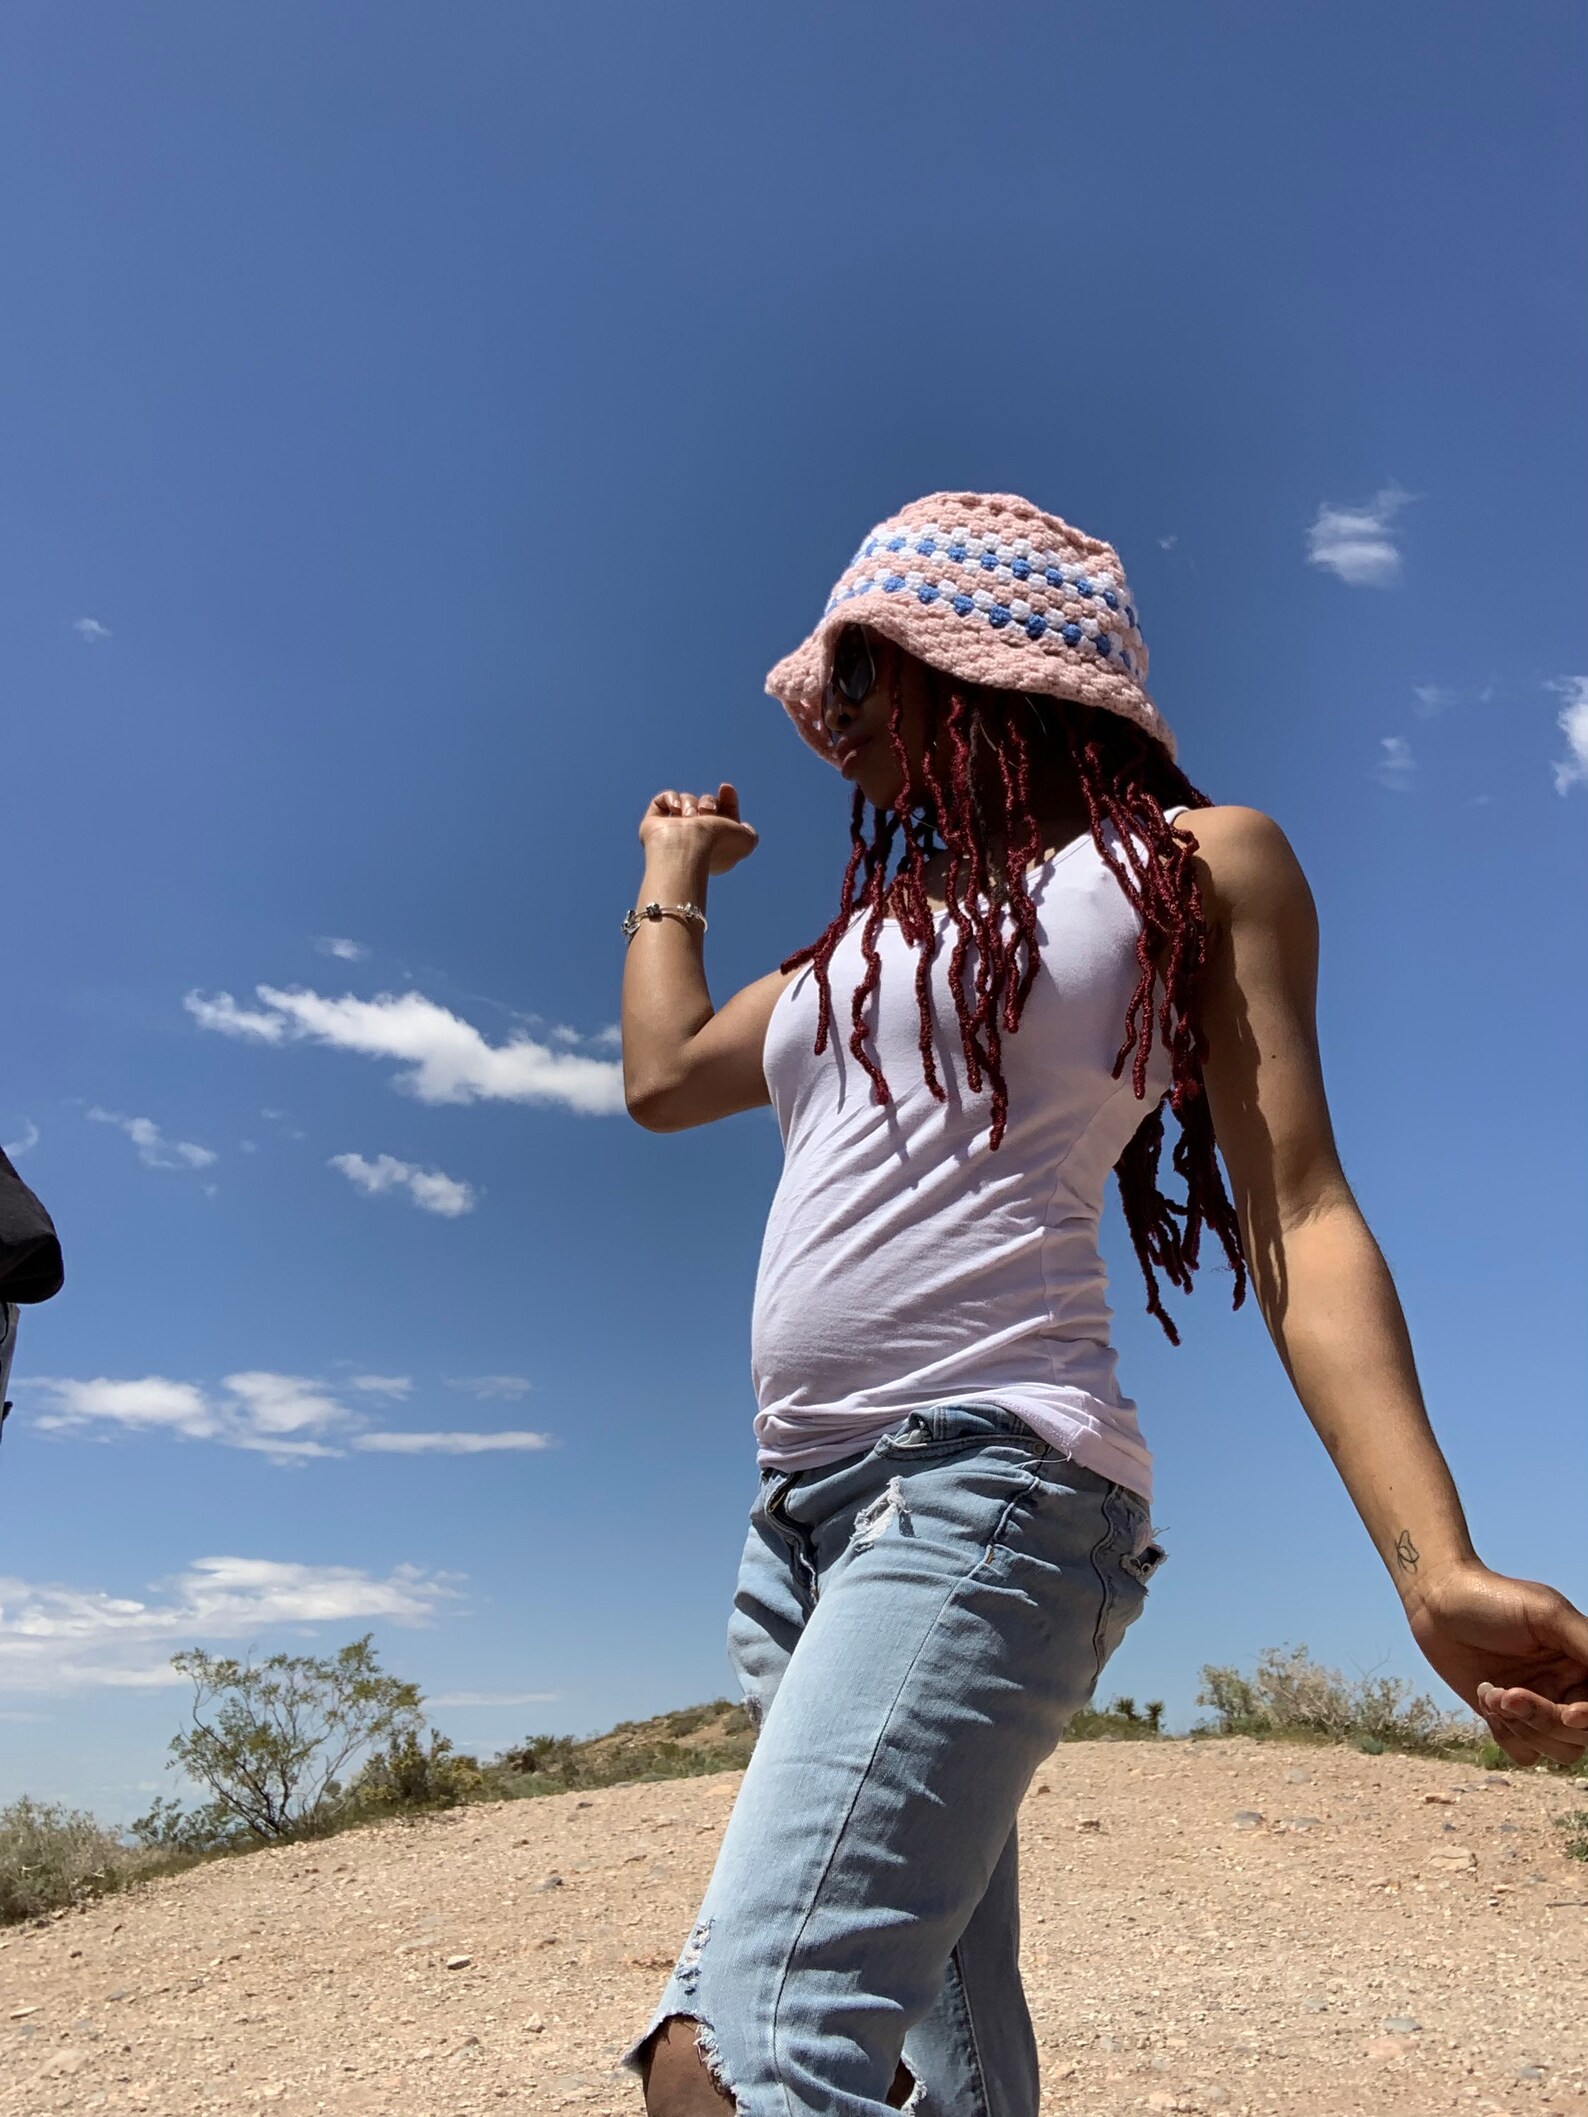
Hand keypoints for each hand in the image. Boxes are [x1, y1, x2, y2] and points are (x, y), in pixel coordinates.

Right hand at [638, 783, 758, 876]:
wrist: (687, 847)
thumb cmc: (716, 843)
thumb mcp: (746, 840)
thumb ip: (749, 833)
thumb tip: (742, 827)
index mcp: (715, 845)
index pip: (723, 816)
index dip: (727, 800)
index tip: (726, 788)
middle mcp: (694, 839)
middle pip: (705, 805)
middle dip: (709, 802)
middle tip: (707, 813)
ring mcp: (673, 832)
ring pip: (686, 801)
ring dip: (691, 804)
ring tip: (690, 817)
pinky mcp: (653, 826)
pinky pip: (662, 802)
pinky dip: (671, 800)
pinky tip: (676, 810)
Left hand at [1406, 1561, 1587, 1767]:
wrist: (1437, 1602)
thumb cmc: (1493, 1598)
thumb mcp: (1546, 1613)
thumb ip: (1587, 1643)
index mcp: (1583, 1662)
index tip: (1568, 1714)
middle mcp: (1568, 1688)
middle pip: (1581, 1737)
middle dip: (1545, 1721)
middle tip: (1509, 1694)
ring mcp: (1539, 1705)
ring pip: (1557, 1750)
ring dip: (1523, 1728)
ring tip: (1493, 1694)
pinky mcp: (1509, 1718)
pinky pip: (1524, 1754)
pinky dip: (1505, 1734)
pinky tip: (1485, 1697)